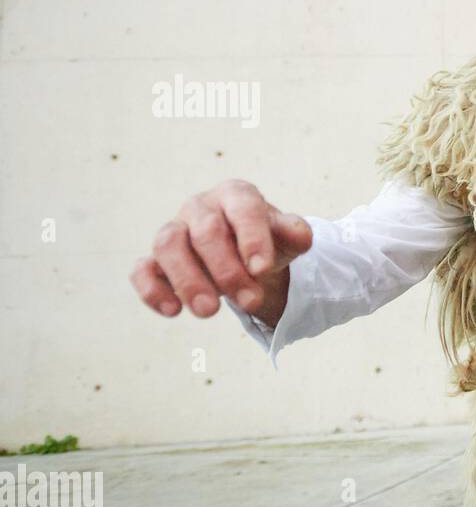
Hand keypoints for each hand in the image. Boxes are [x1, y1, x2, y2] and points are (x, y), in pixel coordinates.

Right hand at [130, 179, 312, 323]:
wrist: (244, 255)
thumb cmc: (266, 241)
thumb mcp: (287, 237)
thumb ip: (295, 233)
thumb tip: (301, 235)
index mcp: (236, 195)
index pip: (243, 208)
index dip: (252, 238)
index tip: (262, 270)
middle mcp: (201, 208)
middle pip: (206, 231)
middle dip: (228, 270)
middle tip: (251, 301)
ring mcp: (175, 231)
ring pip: (168, 244)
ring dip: (188, 279)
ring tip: (210, 311)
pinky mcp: (156, 259)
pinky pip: (142, 269)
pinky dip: (152, 289)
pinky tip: (173, 310)